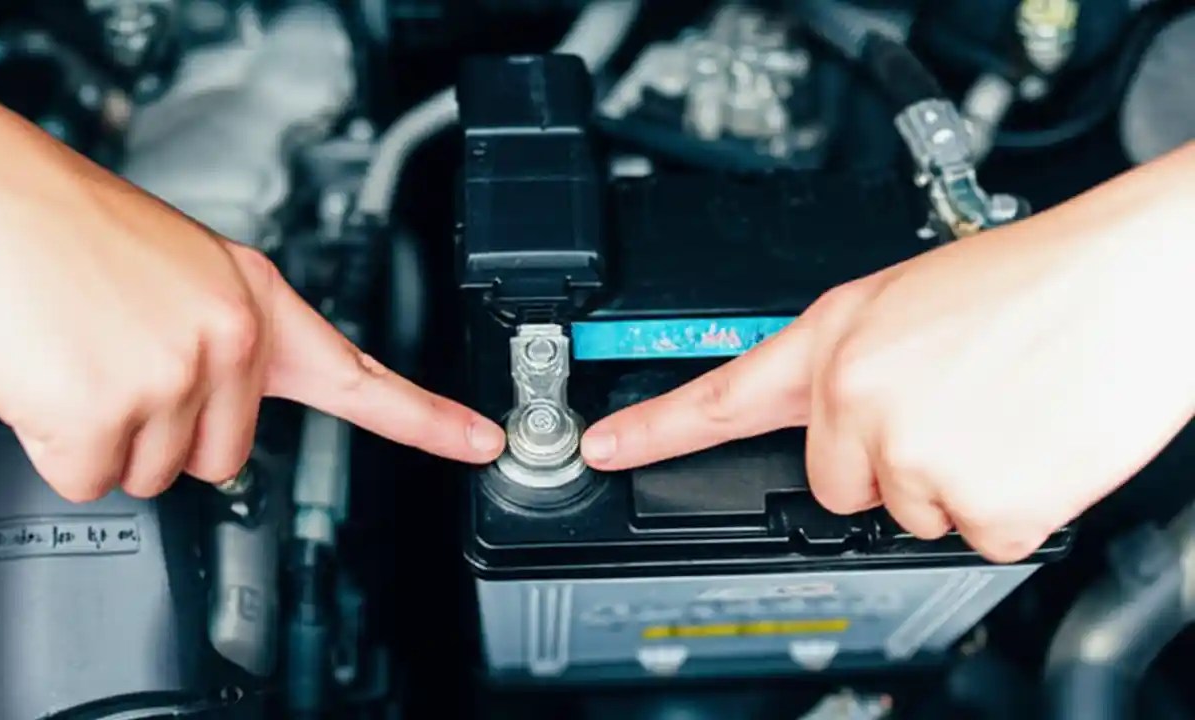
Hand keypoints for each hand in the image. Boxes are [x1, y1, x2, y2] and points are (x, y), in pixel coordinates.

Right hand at [0, 70, 503, 500]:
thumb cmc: (64, 227)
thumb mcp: (181, 271)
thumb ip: (225, 342)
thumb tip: (227, 418)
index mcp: (255, 301)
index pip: (361, 376)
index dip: (429, 419)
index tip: (482, 442)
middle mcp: (229, 340)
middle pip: (223, 459)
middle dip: (170, 434)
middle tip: (121, 364)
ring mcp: (172, 377)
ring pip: (151, 475)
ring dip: (109, 434)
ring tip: (79, 354)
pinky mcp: (103, 412)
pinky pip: (88, 478)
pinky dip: (57, 445)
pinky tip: (48, 378)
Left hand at [581, 145, 1194, 562]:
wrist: (1136, 283)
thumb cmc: (1037, 279)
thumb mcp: (907, 297)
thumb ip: (850, 358)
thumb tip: (827, 414)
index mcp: (837, 342)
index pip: (721, 396)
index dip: (652, 430)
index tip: (603, 450)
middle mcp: (861, 401)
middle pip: (834, 485)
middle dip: (883, 462)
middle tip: (949, 407)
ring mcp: (917, 460)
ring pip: (908, 513)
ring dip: (952, 480)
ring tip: (1001, 410)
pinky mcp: (982, 508)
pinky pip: (975, 535)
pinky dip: (1006, 505)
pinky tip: (1030, 443)